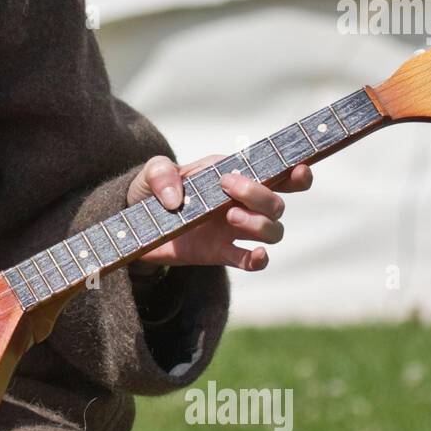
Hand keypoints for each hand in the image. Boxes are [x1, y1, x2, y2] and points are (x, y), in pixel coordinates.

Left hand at [125, 153, 313, 272]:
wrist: (135, 223)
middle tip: (227, 187)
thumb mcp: (151, 172)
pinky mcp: (222, 253)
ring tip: (230, 216)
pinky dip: (259, 259)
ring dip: (260, 224)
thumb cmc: (151, 189)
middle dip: (260, 195)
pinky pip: (252, 260)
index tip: (295, 169)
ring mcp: (234, 229)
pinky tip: (255, 255)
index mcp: (233, 175)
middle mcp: (241, 203)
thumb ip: (161, 174)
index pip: (276, 172)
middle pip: (277, 203)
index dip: (295, 172)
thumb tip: (176, 198)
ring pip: (273, 231)